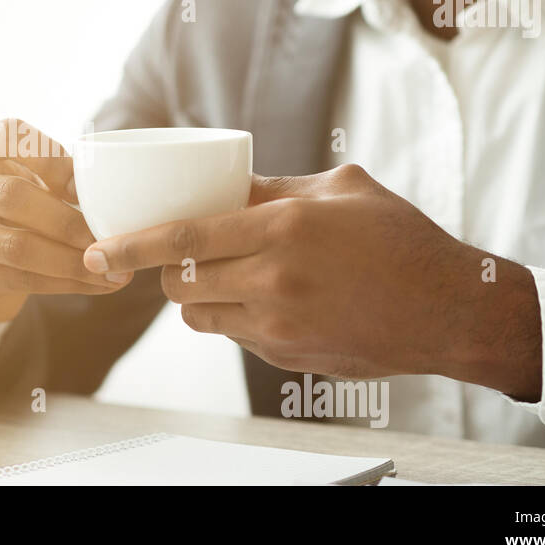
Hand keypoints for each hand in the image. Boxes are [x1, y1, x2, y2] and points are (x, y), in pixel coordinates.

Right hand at [0, 119, 132, 331]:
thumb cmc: (3, 206)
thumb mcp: (15, 173)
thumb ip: (49, 168)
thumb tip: (97, 186)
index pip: (7, 135)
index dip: (51, 158)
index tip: (84, 186)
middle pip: (12, 195)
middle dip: (68, 218)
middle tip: (111, 235)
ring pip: (19, 245)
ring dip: (74, 258)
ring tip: (114, 268)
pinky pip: (24, 279)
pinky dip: (68, 283)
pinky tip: (98, 283)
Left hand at [82, 164, 541, 400]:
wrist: (452, 310)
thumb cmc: (400, 240)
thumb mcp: (340, 190)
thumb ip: (272, 189)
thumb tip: (218, 187)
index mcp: (283, 228)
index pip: (181, 238)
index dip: (129, 247)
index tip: (93, 253)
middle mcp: (274, 281)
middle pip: (178, 285)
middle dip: (169, 271)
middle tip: (188, 255)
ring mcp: (281, 327)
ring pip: (200, 317)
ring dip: (200, 297)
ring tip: (234, 276)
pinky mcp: (289, 358)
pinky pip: (236, 338)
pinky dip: (237, 319)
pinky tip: (275, 301)